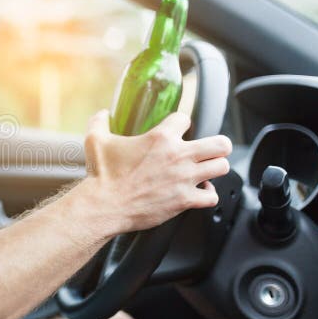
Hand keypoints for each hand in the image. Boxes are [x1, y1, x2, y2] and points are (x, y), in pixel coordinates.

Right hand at [79, 110, 231, 235]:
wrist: (104, 205)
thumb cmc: (102, 175)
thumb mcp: (95, 141)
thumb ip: (99, 122)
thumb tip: (103, 113)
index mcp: (160, 137)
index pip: (185, 119)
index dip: (181, 123)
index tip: (177, 130)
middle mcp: (178, 156)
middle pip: (221, 144)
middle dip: (217, 146)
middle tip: (208, 150)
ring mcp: (184, 179)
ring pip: (222, 167)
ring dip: (215, 168)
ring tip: (206, 170)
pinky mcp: (184, 200)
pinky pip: (212, 196)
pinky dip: (208, 194)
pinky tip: (199, 192)